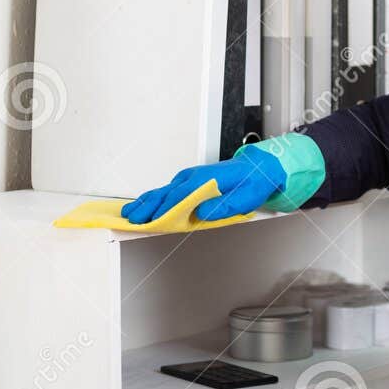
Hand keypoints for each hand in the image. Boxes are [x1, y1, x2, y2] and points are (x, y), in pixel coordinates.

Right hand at [121, 149, 285, 224]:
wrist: (258, 168)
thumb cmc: (252, 182)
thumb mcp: (245, 197)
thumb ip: (224, 206)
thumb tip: (202, 213)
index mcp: (204, 180)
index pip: (179, 196)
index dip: (164, 210)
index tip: (152, 220)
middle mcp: (193, 177)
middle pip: (165, 193)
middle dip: (147, 207)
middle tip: (132, 219)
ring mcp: (189, 179)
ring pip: (162, 192)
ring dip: (145, 203)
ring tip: (129, 213)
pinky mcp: (189, 183)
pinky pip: (167, 192)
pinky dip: (154, 199)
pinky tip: (144, 206)